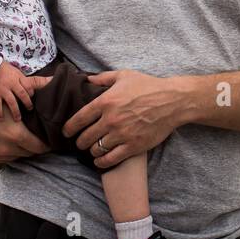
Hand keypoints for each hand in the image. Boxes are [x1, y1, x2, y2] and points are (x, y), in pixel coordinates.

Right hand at [0, 60, 40, 120]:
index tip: (33, 97)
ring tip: (18, 119)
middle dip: (27, 103)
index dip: (32, 92)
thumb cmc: (5, 70)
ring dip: (15, 111)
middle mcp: (12, 83)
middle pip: (22, 94)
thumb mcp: (18, 72)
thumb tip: (52, 79)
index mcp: (19, 77)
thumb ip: (30, 79)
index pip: (29, 85)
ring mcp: (3, 89)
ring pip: (11, 101)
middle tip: (30, 109)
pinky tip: (1, 119)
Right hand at [0, 71, 53, 163]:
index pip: (40, 147)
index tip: (51, 141)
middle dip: (35, 148)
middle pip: (29, 153)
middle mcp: (6, 149)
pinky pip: (3, 158)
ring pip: (16, 157)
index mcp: (16, 136)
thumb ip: (29, 118)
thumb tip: (47, 119)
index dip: (47, 145)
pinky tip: (8, 144)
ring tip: (24, 142)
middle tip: (39, 141)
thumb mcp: (11, 108)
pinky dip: (8, 152)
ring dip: (21, 151)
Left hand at [62, 70, 191, 169]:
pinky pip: (111, 159)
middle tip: (80, 143)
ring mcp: (122, 134)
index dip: (69, 128)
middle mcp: (110, 119)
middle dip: (79, 142)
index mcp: (105, 101)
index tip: (66, 132)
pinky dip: (102, 162)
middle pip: (85, 137)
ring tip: (93, 150)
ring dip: (92, 151)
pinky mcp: (133, 146)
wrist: (173, 101)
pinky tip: (100, 161)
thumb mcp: (124, 76)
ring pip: (96, 149)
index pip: (78, 119)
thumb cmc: (149, 86)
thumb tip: (87, 79)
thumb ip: (103, 78)